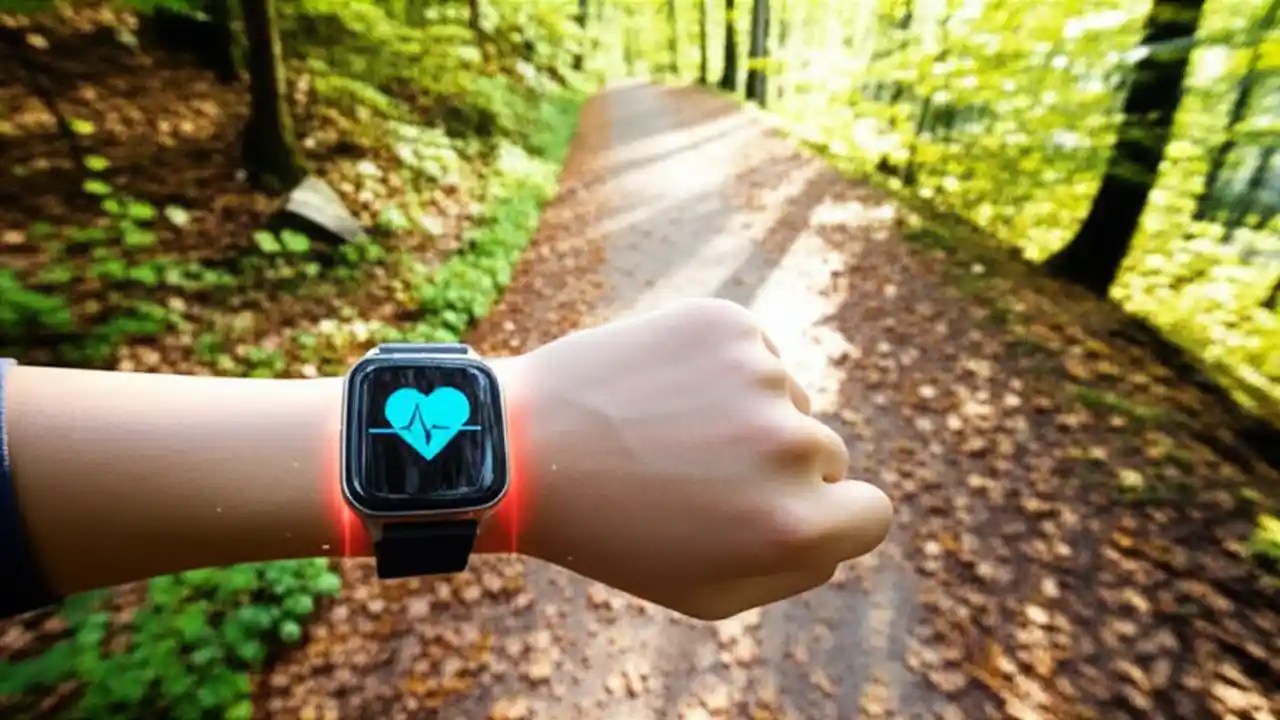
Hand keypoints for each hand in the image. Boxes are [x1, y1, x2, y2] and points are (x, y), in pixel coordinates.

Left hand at [510, 298, 892, 619]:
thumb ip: (797, 565)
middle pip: (827, 454)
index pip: (872, 512)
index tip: (785, 506)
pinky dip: (722, 368)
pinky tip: (665, 389)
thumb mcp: (708, 591)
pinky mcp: (728, 324)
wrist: (524, 447)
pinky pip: (756, 352)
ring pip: (788, 399)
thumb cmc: (616, 533)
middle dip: (777, 466)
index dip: (831, 513)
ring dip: (745, 413)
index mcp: (794, 529)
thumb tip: (843, 516)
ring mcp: (762, 378)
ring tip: (666, 431)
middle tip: (696, 474)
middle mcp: (790, 448)